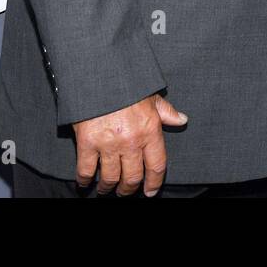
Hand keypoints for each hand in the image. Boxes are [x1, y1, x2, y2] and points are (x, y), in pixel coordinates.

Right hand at [73, 93, 188, 196]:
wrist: (100, 75)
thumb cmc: (128, 85)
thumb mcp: (152, 96)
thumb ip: (167, 112)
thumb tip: (182, 120)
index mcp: (150, 131)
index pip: (157, 166)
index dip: (154, 182)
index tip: (150, 191)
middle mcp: (131, 141)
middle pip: (133, 177)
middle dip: (129, 188)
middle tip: (126, 191)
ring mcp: (108, 144)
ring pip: (110, 177)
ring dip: (108, 187)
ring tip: (107, 189)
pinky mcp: (87, 143)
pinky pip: (86, 169)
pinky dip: (84, 179)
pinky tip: (85, 182)